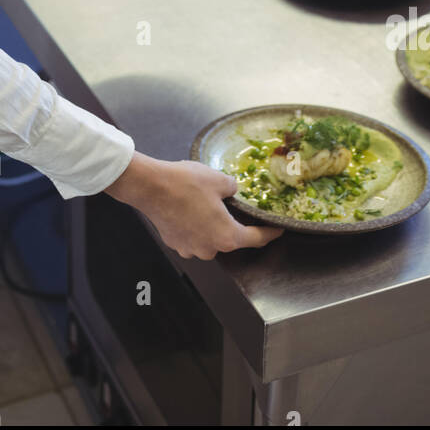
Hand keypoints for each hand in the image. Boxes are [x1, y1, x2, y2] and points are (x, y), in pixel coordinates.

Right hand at [105, 153, 282, 258]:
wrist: (151, 187)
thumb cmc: (187, 184)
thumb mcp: (219, 179)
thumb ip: (233, 188)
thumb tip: (232, 191)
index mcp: (227, 236)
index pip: (257, 239)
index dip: (270, 232)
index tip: (278, 229)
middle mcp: (210, 249)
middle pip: (230, 239)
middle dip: (234, 223)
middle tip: (232, 205)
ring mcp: (190, 249)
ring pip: (209, 238)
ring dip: (211, 224)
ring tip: (206, 203)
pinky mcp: (174, 243)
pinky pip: (192, 236)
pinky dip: (194, 225)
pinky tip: (189, 207)